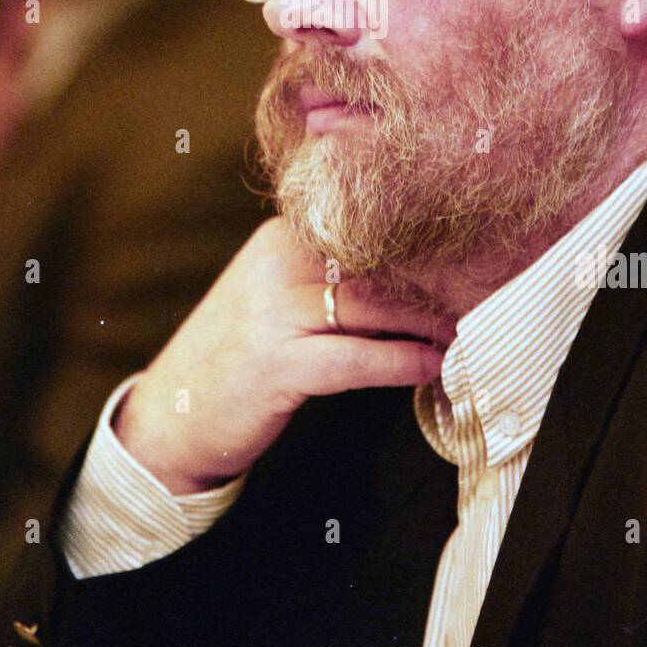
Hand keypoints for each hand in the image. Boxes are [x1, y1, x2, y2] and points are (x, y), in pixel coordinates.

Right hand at [113, 217, 453, 493]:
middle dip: (432, 284)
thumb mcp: (277, 295)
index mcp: (280, 236)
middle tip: (476, 297)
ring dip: (427, 322)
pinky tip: (431, 369)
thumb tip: (414, 274)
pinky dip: (403, 363)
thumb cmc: (235, 356)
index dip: (420, 248)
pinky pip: (358, 358)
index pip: (365, 229)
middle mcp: (277, 263)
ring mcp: (273, 311)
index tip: (465, 260)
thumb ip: (329, 275)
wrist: (170, 416)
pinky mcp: (277, 363)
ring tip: (462, 332)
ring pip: (374, 306)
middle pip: (376, 264)